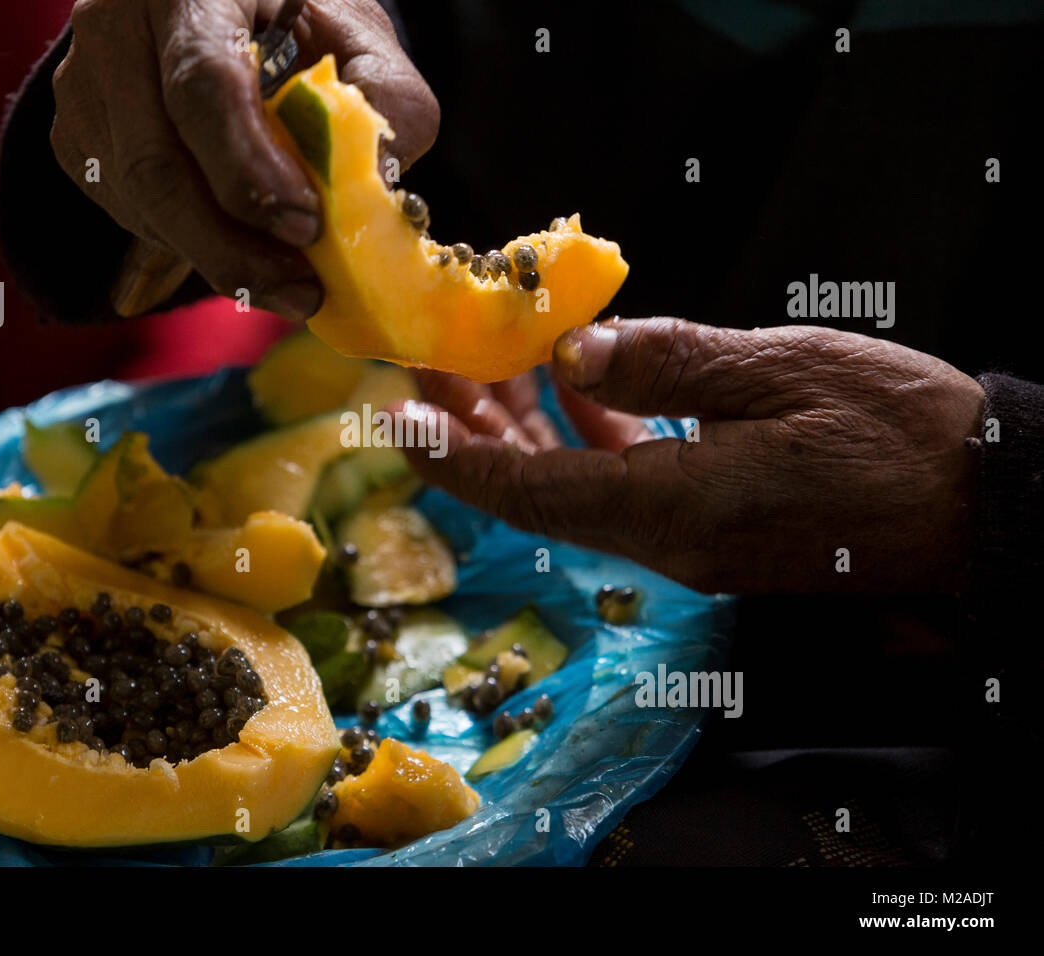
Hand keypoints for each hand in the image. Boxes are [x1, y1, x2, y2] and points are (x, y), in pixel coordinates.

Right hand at [51, 0, 437, 318]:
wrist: (220, 7)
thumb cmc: (297, 17)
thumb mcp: (356, 37)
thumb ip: (386, 100)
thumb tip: (383, 188)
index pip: (204, 85)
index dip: (250, 168)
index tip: (305, 226)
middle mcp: (117, 29)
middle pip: (157, 163)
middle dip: (232, 245)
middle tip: (300, 292)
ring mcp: (86, 87)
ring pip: (140, 200)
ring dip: (216, 257)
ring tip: (285, 286)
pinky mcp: (77, 136)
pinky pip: (130, 213)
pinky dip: (189, 245)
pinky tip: (238, 247)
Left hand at [400, 319, 985, 593]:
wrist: (982, 504)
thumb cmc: (897, 433)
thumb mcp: (781, 374)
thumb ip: (666, 364)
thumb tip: (566, 357)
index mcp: (670, 508)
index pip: (525, 489)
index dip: (450, 456)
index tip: (392, 419)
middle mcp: (664, 538)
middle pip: (535, 488)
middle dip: (471, 428)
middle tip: (426, 363)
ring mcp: (688, 538)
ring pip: (573, 484)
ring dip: (522, 427)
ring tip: (480, 364)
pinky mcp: (714, 524)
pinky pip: (625, 481)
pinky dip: (587, 434)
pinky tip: (572, 387)